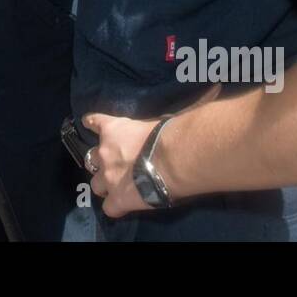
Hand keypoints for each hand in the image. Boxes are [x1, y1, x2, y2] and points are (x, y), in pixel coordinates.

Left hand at [84, 85, 218, 217]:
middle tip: (115, 164)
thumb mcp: (162, 116)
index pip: (94, 121)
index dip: (91, 123)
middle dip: (102, 161)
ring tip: (117, 187)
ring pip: (96, 184)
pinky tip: (123, 206)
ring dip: (105, 184)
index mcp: (113, 128)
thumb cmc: (169, 132)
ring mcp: (108, 178)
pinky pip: (110, 208)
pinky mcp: (118, 200)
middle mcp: (105, 152)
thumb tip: (208, 88)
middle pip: (92, 158)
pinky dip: (116, 206)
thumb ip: (164, 114)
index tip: (88, 123)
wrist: (173, 159)